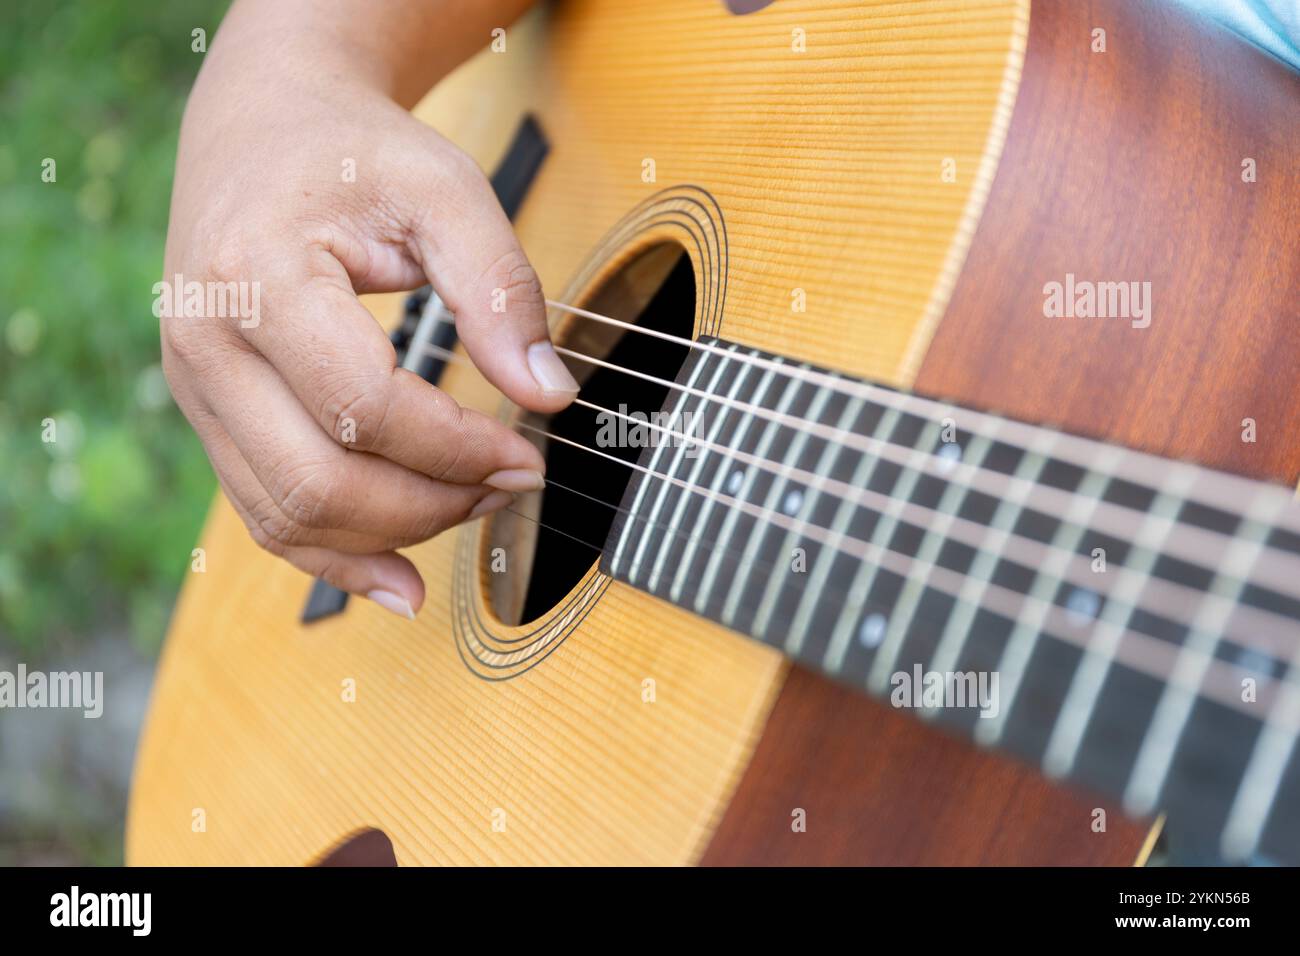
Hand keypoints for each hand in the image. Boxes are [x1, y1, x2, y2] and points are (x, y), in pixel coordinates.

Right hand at [160, 13, 574, 619]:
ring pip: (287, 515)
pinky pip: (265, 514)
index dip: (457, 448)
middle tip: (511, 485)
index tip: (529, 455)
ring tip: (473, 510)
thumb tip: (548, 395)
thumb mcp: (443, 189)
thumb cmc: (354, 154)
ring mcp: (196, 388)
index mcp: (256, 273)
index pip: (363, 404)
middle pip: (318, 480)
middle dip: (430, 505)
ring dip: (392, 536)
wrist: (263, 130)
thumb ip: (499, 289)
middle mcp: (206, 342)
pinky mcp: (210, 415)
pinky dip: (335, 557)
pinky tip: (399, 577)